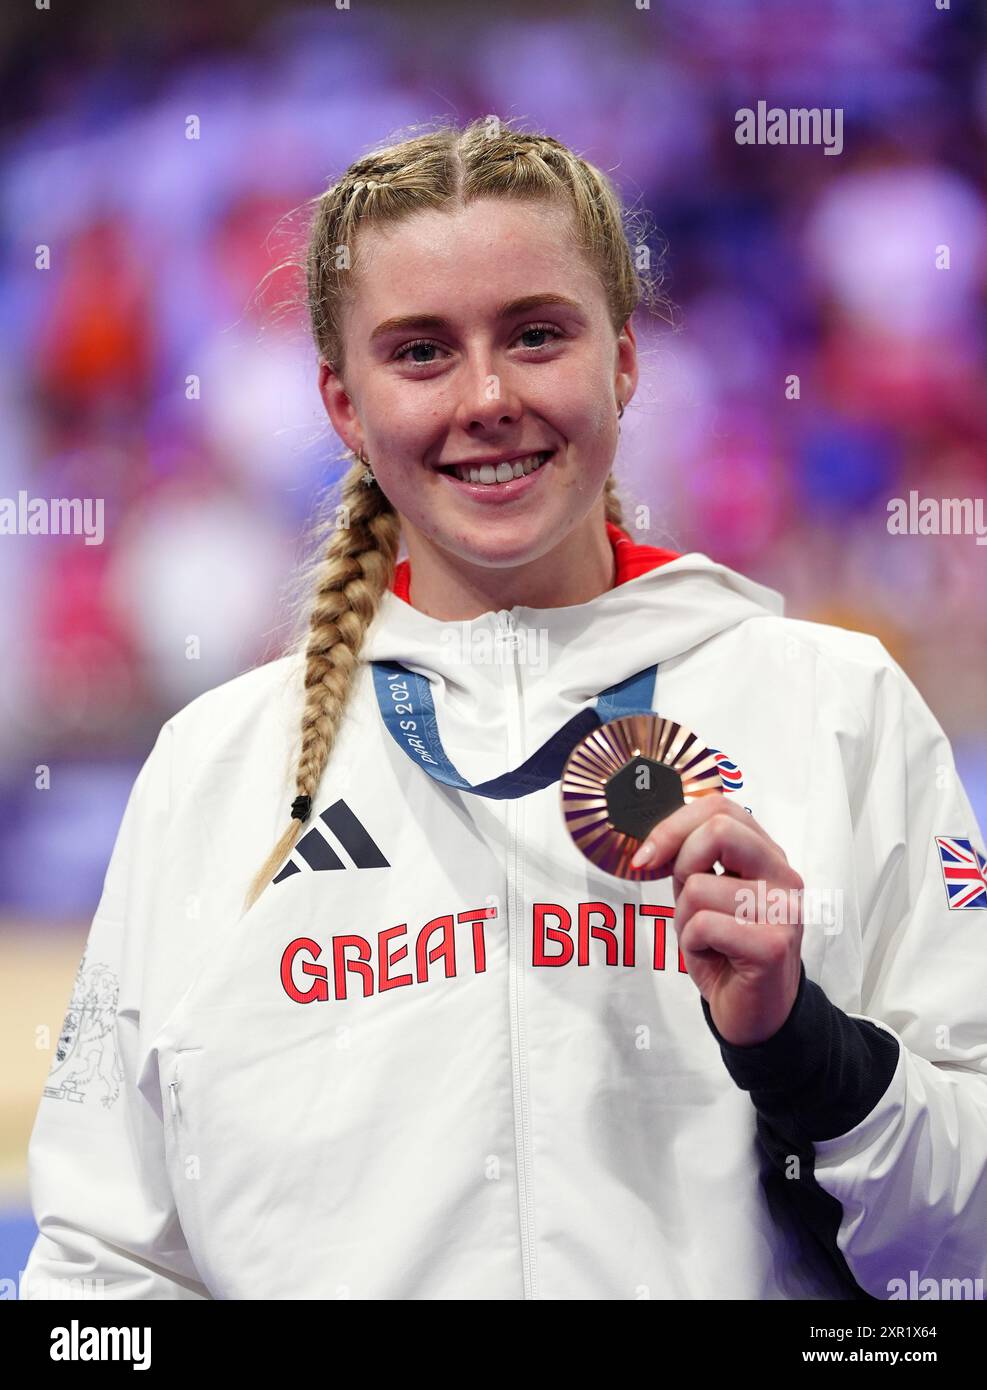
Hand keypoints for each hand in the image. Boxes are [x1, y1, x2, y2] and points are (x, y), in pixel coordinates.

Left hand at [630, 793, 803, 1045]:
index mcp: (767, 856)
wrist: (756, 1013)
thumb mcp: (704, 893)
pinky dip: (693, 942)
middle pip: (719, 829)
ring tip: (708, 939)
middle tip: (685, 898)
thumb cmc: (726, 950)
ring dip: (685, 918)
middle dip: (682, 862)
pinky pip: (704, 924)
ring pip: (700, 886)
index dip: (674, 825)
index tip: (647, 856)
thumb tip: (650, 842)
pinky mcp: (773, 945)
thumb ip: (690, 860)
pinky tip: (714, 955)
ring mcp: (783, 910)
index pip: (720, 807)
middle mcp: (783, 876)